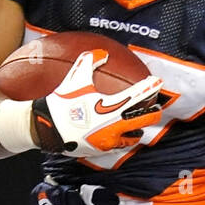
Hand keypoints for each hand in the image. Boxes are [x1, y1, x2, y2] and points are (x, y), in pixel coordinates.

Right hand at [31, 50, 162, 158]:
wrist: (46, 128)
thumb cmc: (62, 103)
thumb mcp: (76, 78)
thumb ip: (90, 61)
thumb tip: (102, 53)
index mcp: (111, 108)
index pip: (138, 96)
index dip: (150, 87)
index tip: (158, 82)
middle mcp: (115, 126)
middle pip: (145, 120)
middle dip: (153, 112)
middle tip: (155, 106)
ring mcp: (109, 141)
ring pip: (134, 136)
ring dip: (138, 128)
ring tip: (137, 122)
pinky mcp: (102, 151)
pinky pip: (120, 146)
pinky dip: (123, 138)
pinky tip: (120, 134)